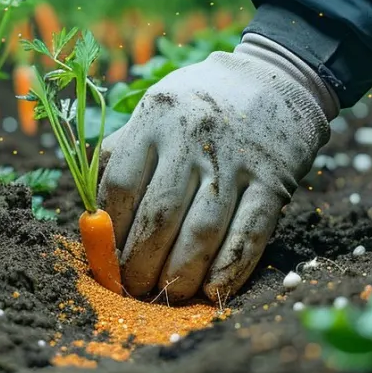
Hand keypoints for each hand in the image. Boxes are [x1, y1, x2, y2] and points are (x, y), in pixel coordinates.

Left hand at [97, 34, 334, 302]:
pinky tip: (213, 290)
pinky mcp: (273, 181)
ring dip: (181, 273)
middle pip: (160, 216)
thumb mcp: (156, 108)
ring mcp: (236, 161)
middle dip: (142, 263)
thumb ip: (125, 152)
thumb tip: (95, 212)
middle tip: (135, 288)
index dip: (111, 230)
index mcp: (156, 119)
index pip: (122, 185)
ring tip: (168, 293)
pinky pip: (249, 234)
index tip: (109, 258)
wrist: (276, 79)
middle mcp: (193, 139)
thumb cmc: (201, 103)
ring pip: (202, 231)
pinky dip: (230, 269)